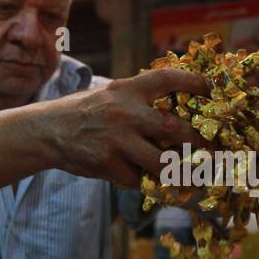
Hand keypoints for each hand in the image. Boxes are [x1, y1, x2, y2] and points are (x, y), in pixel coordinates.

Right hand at [48, 68, 208, 187]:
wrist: (48, 130)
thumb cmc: (87, 113)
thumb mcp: (112, 94)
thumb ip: (140, 99)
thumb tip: (179, 111)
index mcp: (128, 89)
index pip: (166, 78)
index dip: (193, 82)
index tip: (210, 89)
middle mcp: (125, 112)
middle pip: (174, 127)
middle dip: (197, 140)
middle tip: (209, 147)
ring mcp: (117, 139)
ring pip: (161, 161)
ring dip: (174, 170)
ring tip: (184, 174)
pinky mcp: (107, 163)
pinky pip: (137, 178)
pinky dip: (141, 180)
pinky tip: (137, 175)